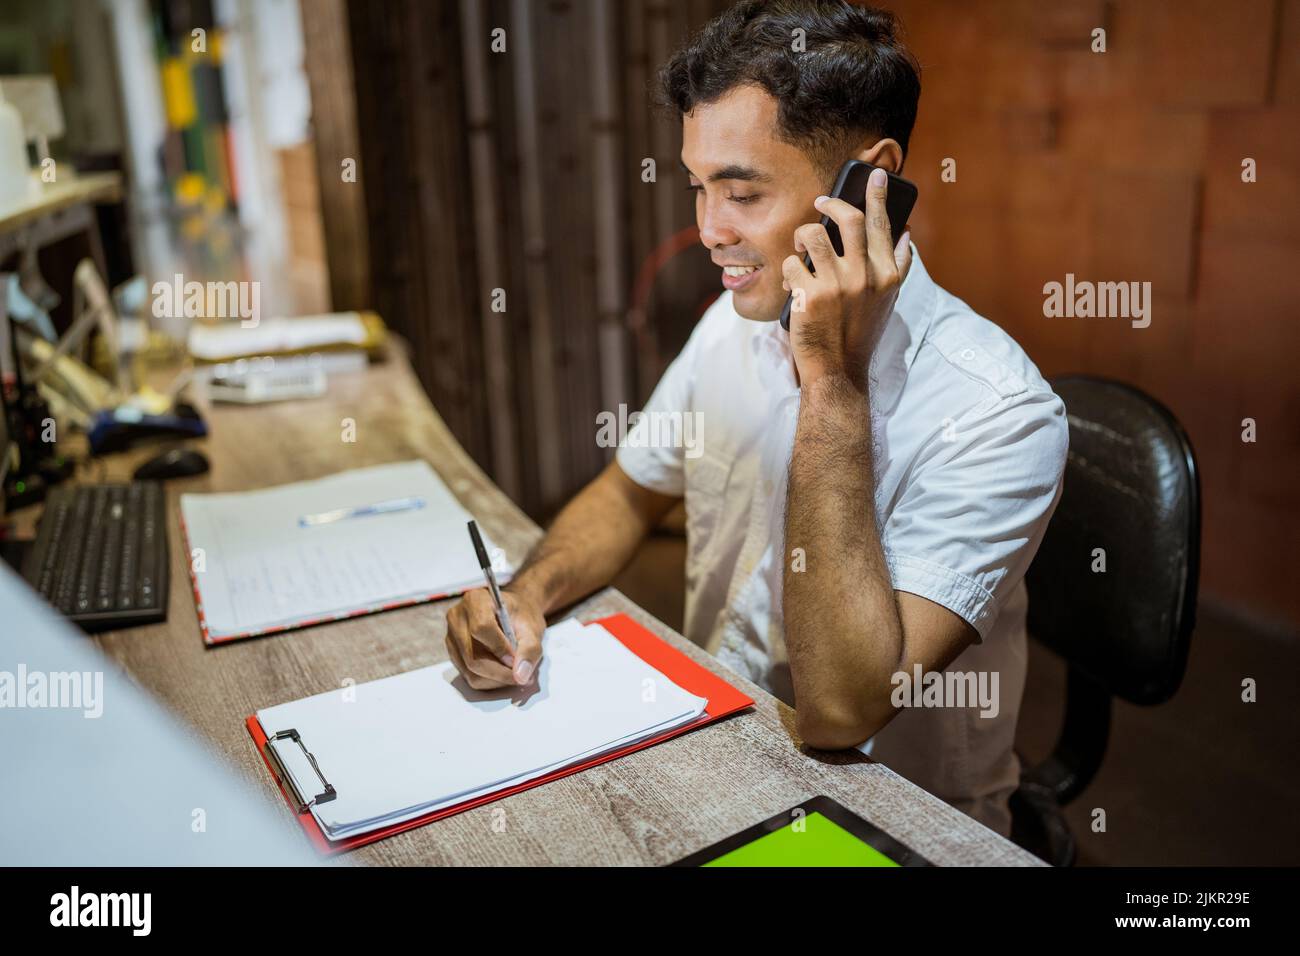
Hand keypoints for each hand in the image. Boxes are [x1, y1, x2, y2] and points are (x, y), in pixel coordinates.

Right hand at [444, 586, 545, 688]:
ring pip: (470, 671)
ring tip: (515, 673)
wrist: (513, 613)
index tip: (517, 660)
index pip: (481, 628)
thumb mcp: (532, 628)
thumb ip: (529, 650)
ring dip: (496, 679)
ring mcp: (451, 637)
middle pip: (473, 657)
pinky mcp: (453, 653)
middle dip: (500, 672)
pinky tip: (503, 672)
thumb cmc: (521, 615)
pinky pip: (468, 676)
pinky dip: (489, 680)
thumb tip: (520, 676)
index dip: (500, 649)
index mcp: (476, 601)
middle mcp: (457, 618)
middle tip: (522, 676)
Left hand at [781, 166, 912, 390]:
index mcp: (887, 275)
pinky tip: (791, 285)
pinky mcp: (810, 295)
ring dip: (802, 236)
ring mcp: (837, 284)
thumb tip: (905, 235)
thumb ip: (897, 267)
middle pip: (849, 219)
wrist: (838, 371)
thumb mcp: (887, 301)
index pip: (882, 225)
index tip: (875, 175)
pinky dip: (787, 270)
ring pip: (814, 234)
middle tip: (821, 203)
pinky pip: (791, 263)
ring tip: (800, 249)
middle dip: (831, 204)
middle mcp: (865, 276)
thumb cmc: (860, 334)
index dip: (878, 195)